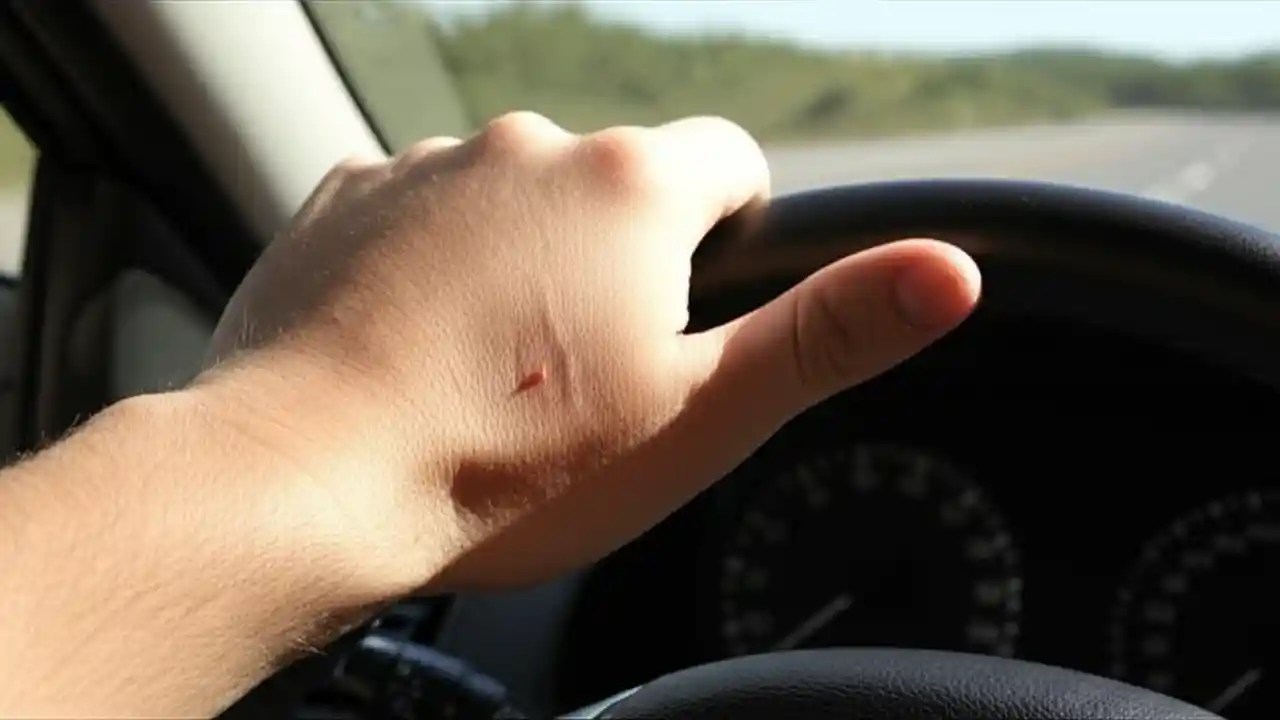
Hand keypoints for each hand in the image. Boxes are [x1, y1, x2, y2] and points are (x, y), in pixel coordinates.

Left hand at [199, 112, 980, 595]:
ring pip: (515, 200)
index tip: (697, 308)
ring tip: (493, 369)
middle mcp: (529, 144)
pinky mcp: (346, 197)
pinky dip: (434, 263)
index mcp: (632, 185)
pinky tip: (419, 344)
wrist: (306, 481)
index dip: (732, 237)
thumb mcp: (701, 414)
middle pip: (616, 186)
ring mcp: (425, 164)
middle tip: (587, 372)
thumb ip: (831, 334)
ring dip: (521, 261)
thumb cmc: (510, 465)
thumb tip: (953, 270)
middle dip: (619, 262)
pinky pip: (421, 213)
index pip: (731, 165)